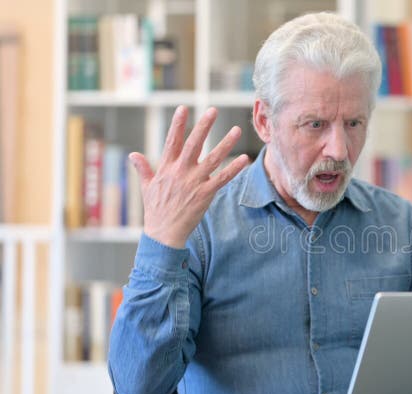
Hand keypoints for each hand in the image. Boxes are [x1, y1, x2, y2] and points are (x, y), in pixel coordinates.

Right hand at [129, 106, 249, 248]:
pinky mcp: (205, 194)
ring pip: (213, 158)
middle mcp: (180, 171)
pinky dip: (234, 168)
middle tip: (213, 110)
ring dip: (225, 143)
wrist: (163, 233)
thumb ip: (143, 169)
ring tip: (236, 130)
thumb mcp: (146, 187)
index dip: (178, 124)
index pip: (172, 141)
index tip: (183, 108)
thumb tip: (133, 155)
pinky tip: (244, 158)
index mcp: (166, 167)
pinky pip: (222, 178)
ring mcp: (193, 182)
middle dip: (204, 126)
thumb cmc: (155, 210)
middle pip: (194, 144)